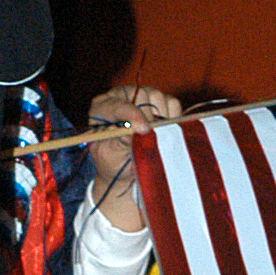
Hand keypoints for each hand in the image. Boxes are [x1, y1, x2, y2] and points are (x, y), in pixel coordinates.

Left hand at [85, 85, 179, 229]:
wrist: (127, 179)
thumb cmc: (114, 170)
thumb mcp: (113, 158)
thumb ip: (124, 141)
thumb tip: (141, 129)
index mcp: (101, 109)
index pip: (117, 104)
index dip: (130, 114)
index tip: (142, 128)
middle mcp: (121, 99)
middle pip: (143, 95)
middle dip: (150, 116)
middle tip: (151, 136)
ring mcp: (142, 102)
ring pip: (161, 99)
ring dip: (164, 118)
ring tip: (156, 138)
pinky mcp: (159, 108)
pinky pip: (174, 106)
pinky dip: (174, 119)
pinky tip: (166, 134)